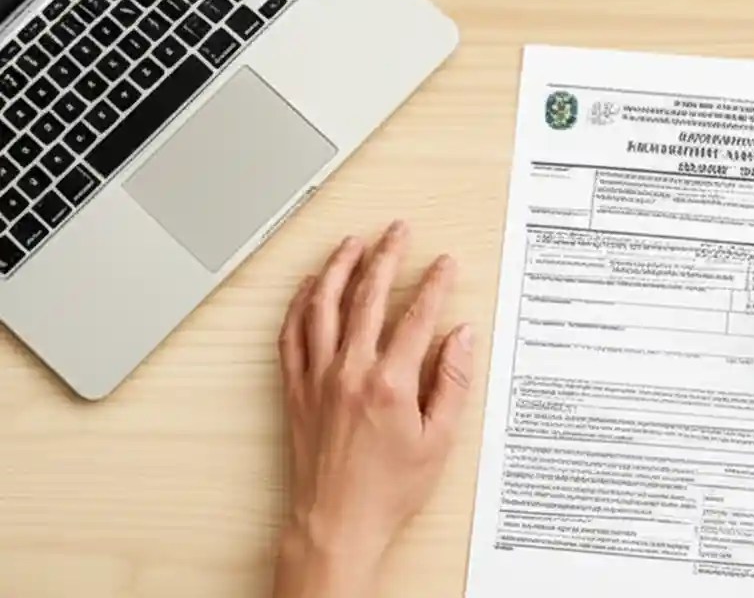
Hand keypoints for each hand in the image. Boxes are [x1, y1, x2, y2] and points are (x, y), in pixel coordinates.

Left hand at [273, 221, 474, 597]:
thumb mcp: (438, 440)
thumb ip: (452, 382)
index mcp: (389, 383)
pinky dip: (300, 304)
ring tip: (351, 243)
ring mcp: (317, 377)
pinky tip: (311, 287)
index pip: (416, 316)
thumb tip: (461, 337)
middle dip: (386, 257)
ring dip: (338, 268)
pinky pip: (292, 334)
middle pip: (368, 297)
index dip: (434, 284)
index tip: (444, 264)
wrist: (336, 522)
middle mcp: (349, 372)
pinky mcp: (296, 389)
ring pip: (323, 306)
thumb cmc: (388, 490)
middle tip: (397, 232)